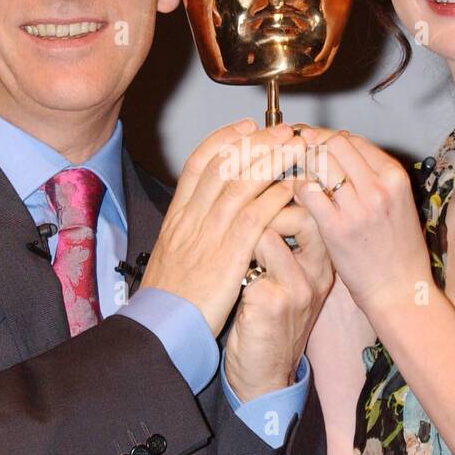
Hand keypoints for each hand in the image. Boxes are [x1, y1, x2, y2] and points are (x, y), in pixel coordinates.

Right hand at [141, 119, 305, 335]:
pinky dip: (274, 197)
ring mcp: (208, 235)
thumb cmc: (170, 298)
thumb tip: (206, 209)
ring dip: (271, 161)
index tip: (247, 126)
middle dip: (256, 141)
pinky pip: (254, 217)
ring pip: (241, 184)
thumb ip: (190, 229)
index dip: (225, 139)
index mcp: (177, 216)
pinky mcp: (227, 256)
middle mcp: (191, 218)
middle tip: (281, 129)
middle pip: (224, 165)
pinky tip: (291, 186)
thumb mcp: (173, 254)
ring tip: (294, 146)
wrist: (161, 327)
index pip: (198, 164)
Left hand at [225, 201, 333, 400]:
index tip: (258, 186)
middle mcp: (316, 273)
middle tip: (239, 215)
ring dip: (240, 235)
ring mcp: (296, 288)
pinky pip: (244, 259)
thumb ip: (286, 242)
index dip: (284, 189)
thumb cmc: (268, 323)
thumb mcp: (287, 280)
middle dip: (262, 204)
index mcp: (321, 263)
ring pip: (264, 230)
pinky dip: (229, 263)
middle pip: (297, 211)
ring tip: (234, 254)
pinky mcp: (270, 303)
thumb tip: (267, 194)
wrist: (262, 377)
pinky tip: (228, 279)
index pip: (314, 207)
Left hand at [292, 129, 433, 315]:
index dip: (325, 135)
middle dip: (310, 143)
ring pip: (319, 163)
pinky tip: (294, 194)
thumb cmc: (397, 250)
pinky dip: (296, 187)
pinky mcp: (336, 228)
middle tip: (293, 149)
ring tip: (291, 170)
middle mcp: (378, 187)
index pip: (352, 140)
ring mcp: (357, 208)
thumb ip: (373, 177)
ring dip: (301, 162)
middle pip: (334, 144)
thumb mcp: (398, 203)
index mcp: (395, 177)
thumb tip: (340, 151)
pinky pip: (307, 191)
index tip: (310, 137)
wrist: (400, 290)